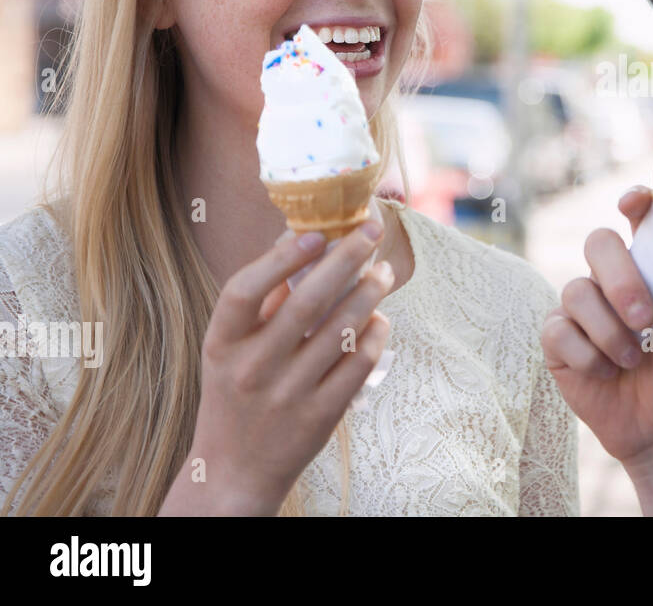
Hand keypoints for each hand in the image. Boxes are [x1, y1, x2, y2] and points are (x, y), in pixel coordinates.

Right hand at [164, 223, 393, 514]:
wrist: (234, 469)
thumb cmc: (235, 391)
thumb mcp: (228, 348)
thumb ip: (260, 302)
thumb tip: (299, 239)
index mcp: (221, 345)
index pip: (243, 291)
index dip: (279, 259)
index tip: (316, 234)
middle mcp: (251, 369)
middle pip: (305, 303)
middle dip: (346, 260)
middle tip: (371, 231)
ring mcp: (287, 395)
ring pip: (342, 330)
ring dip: (371, 292)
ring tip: (383, 272)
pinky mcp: (320, 417)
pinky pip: (359, 364)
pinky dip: (376, 334)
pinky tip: (380, 318)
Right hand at [541, 186, 652, 464]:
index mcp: (649, 267)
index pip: (636, 220)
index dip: (633, 202)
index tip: (634, 203)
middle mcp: (610, 280)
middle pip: (598, 243)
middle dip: (620, 280)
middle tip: (645, 319)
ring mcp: (580, 309)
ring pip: (575, 290)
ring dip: (610, 332)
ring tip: (635, 360)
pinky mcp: (558, 341)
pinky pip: (558, 330)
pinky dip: (589, 357)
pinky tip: (607, 374)